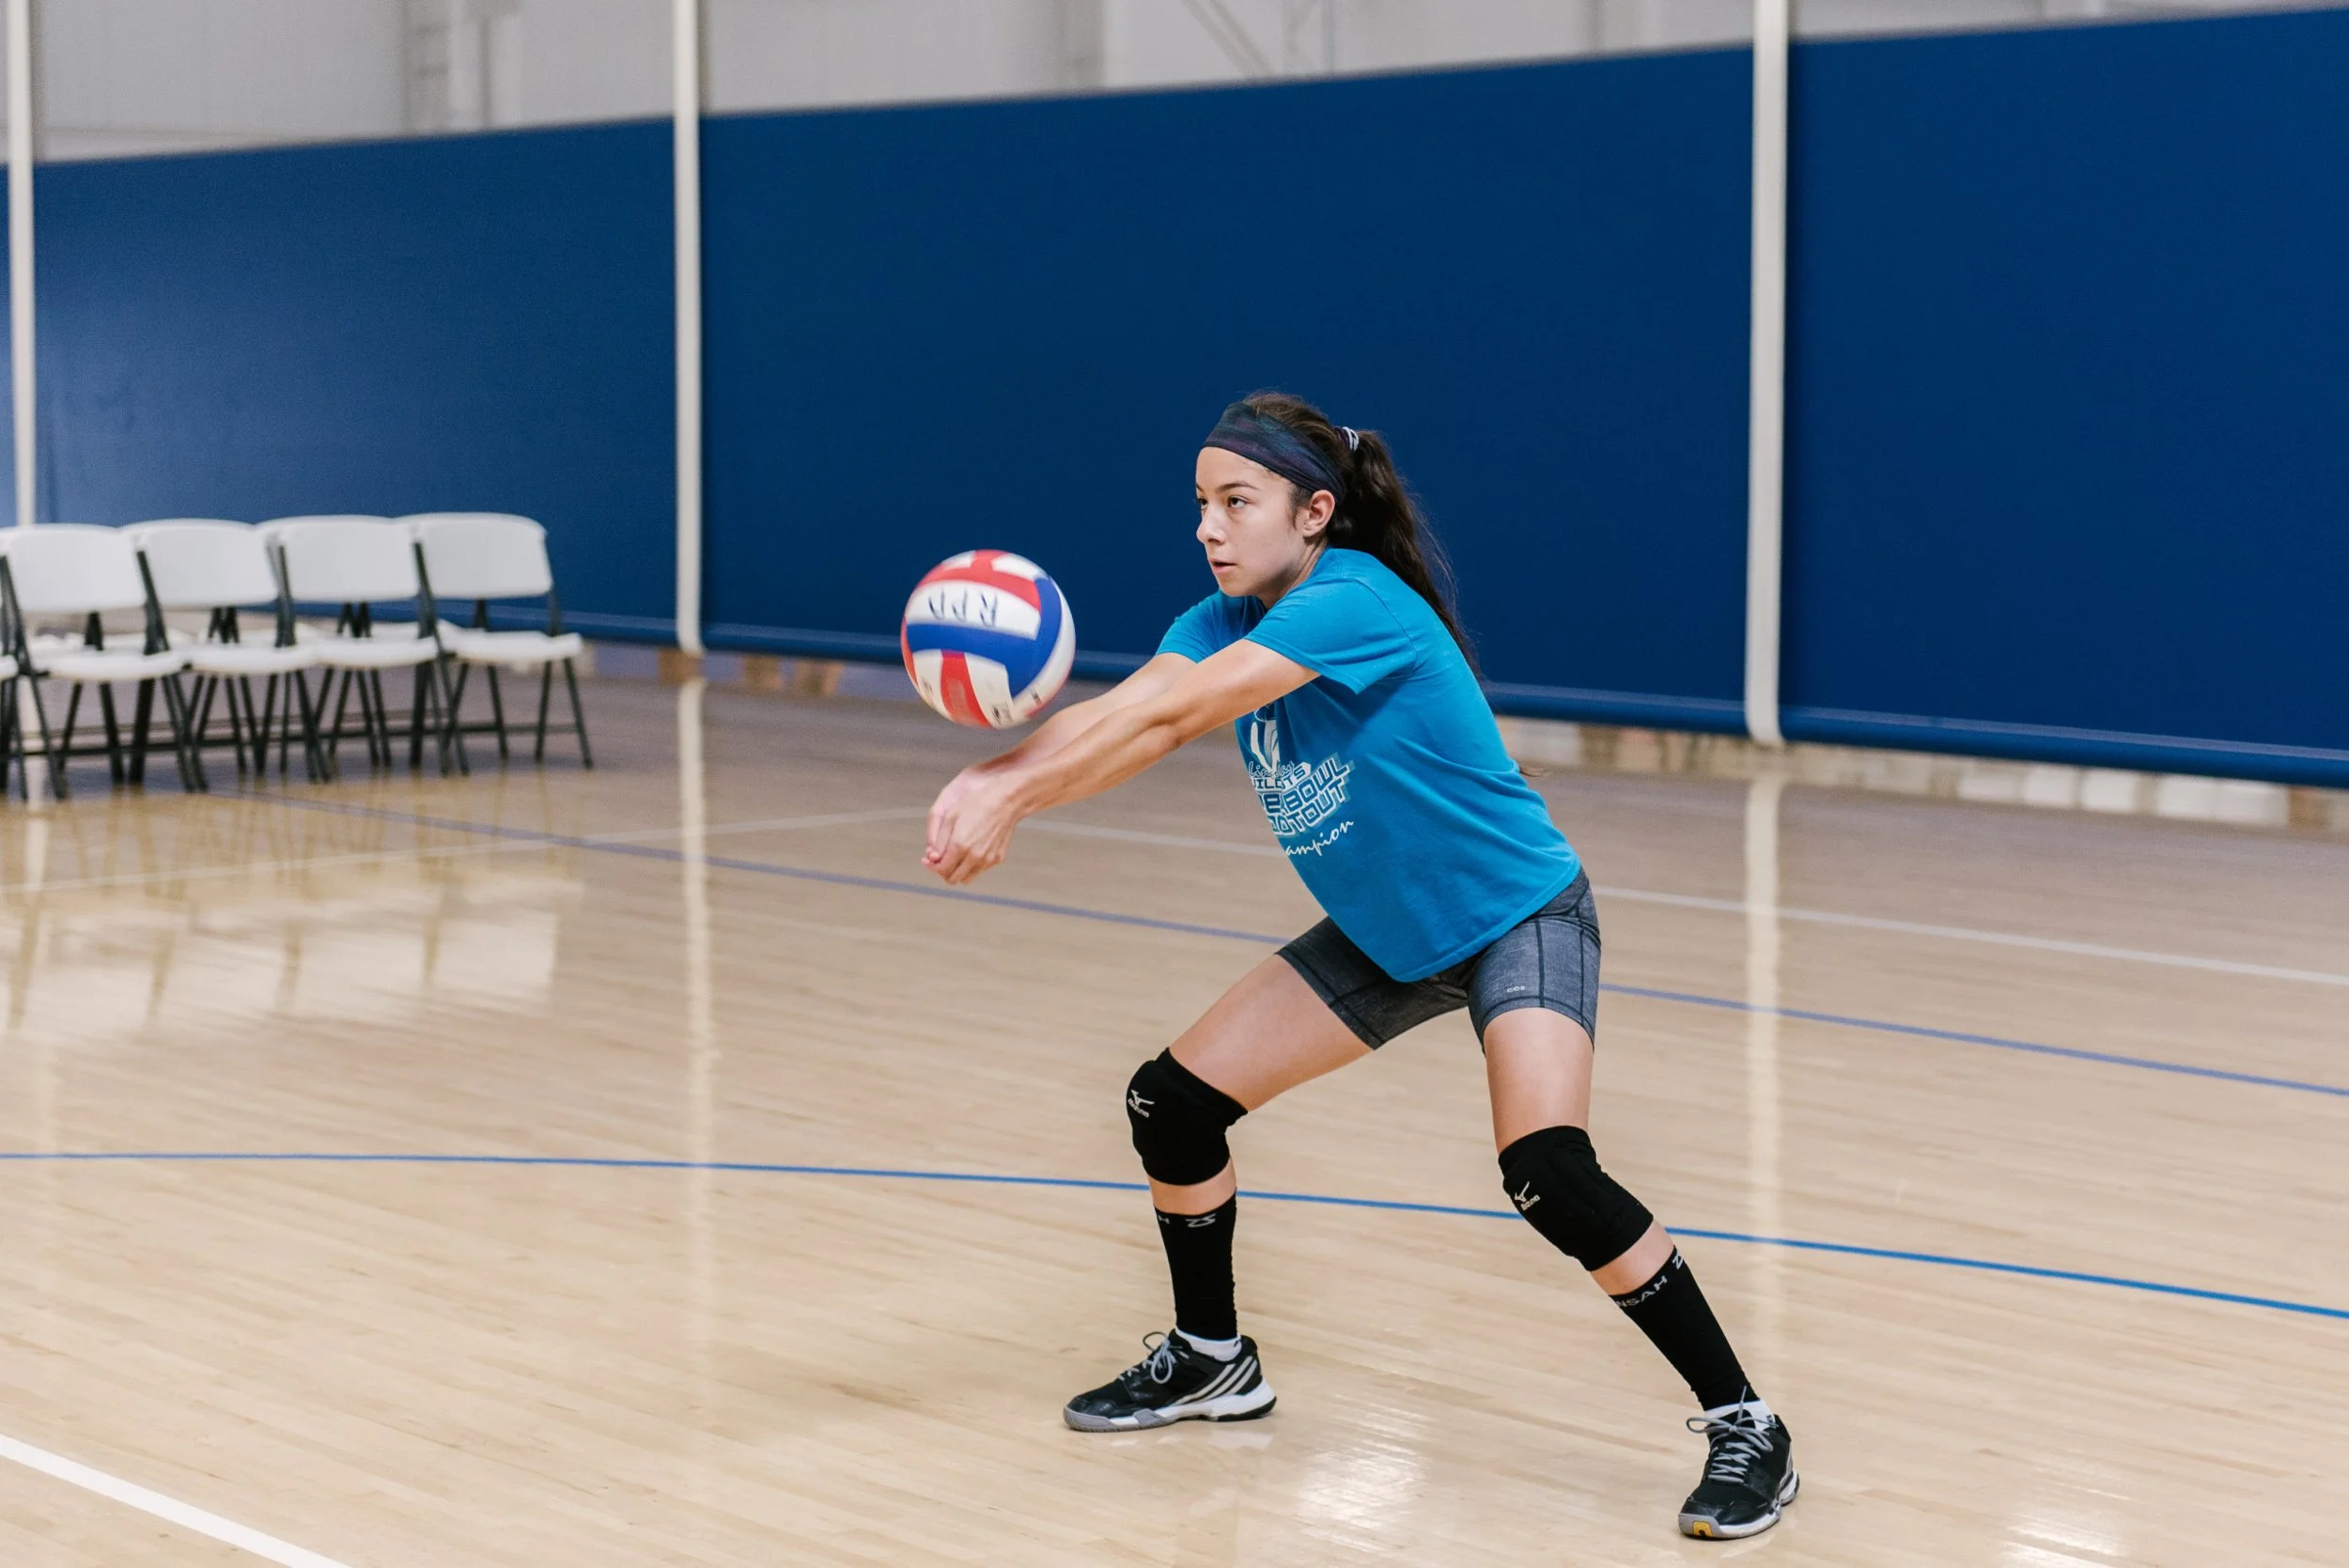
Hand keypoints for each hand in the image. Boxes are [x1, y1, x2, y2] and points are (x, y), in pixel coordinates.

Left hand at [924, 770, 1022, 884]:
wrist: (1005, 801)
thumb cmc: (977, 804)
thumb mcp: (950, 817)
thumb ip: (939, 842)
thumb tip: (932, 858)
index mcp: (960, 846)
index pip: (941, 869)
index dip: (932, 867)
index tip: (928, 861)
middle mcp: (974, 856)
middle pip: (953, 878)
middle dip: (942, 872)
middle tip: (940, 861)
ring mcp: (987, 859)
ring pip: (966, 879)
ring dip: (957, 872)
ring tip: (954, 859)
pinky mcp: (997, 859)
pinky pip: (980, 870)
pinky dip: (971, 867)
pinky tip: (970, 852)